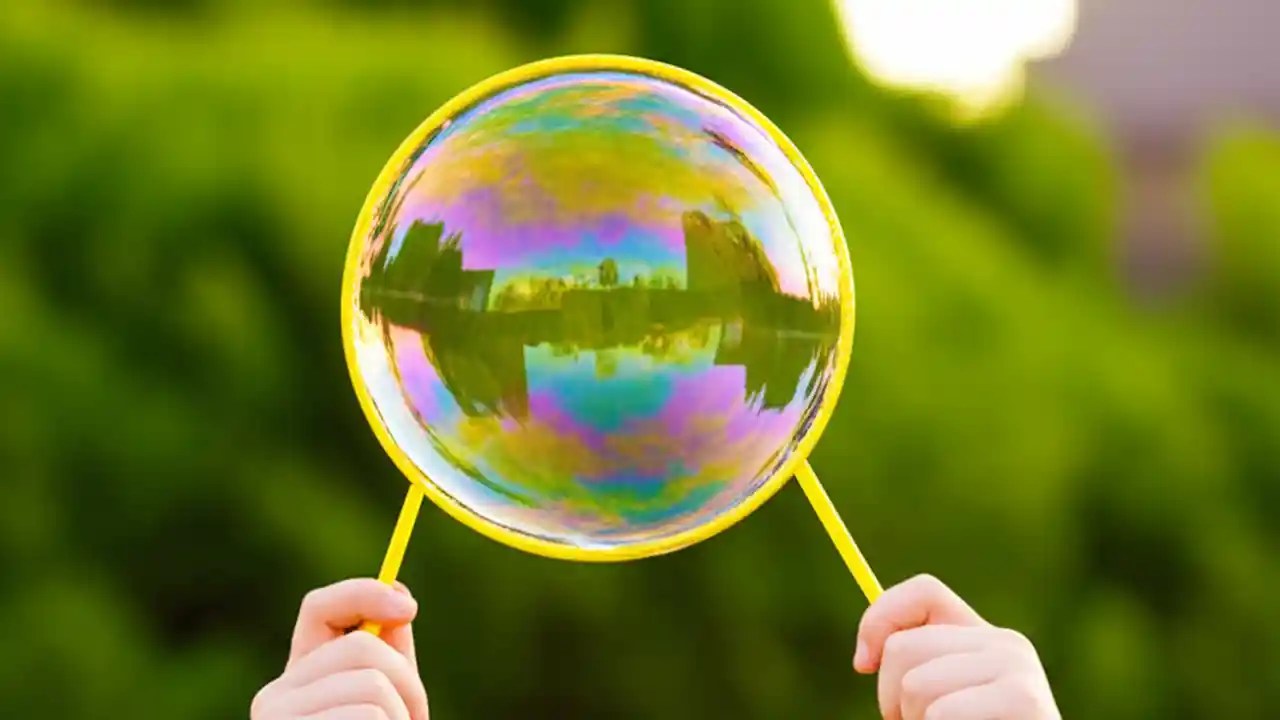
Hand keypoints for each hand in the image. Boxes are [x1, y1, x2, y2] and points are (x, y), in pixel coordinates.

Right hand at [252, 579, 429, 719]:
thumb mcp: (388, 701)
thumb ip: (389, 656)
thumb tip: (396, 592)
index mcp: (298, 678)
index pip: (319, 608)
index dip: (363, 594)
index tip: (408, 607)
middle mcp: (275, 695)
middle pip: (361, 647)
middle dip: (408, 681)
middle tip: (417, 718)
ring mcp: (277, 718)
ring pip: (372, 685)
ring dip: (402, 716)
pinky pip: (368, 716)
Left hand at [854, 575, 1058, 719]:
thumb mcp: (937, 699)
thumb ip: (916, 668)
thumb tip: (865, 657)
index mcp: (983, 637)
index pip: (924, 591)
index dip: (879, 619)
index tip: (863, 664)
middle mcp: (1005, 643)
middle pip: (903, 647)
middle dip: (892, 698)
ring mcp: (1019, 668)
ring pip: (917, 684)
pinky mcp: (1024, 699)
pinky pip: (941, 712)